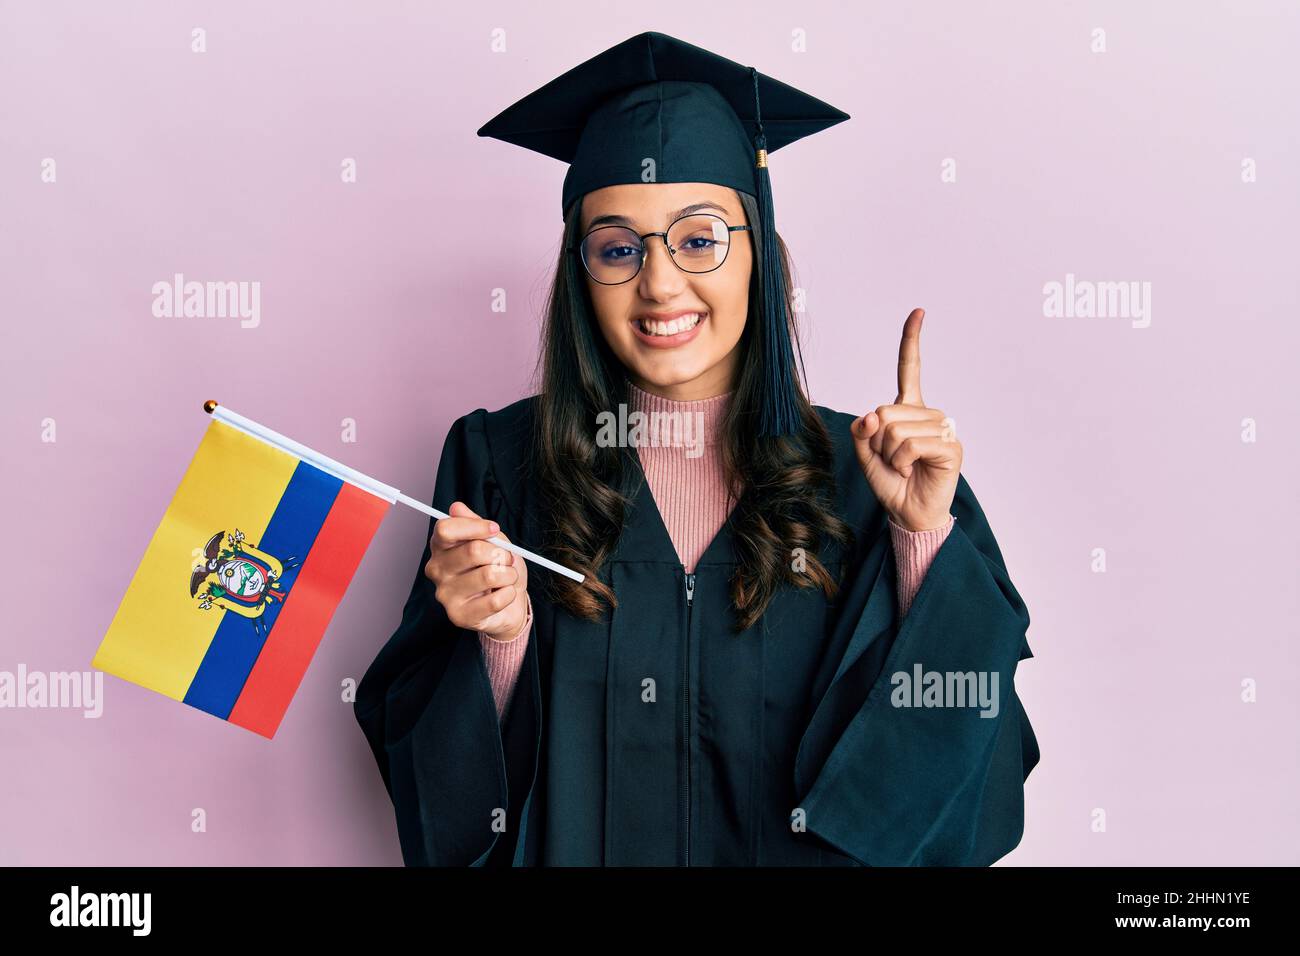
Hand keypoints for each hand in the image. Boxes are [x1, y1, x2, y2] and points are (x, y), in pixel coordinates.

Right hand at [424, 501, 528, 638]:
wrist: (509, 604)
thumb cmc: (497, 568)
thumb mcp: (492, 541)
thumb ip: (475, 524)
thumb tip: (456, 507)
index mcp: (441, 547)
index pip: (446, 529)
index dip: (476, 526)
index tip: (494, 530)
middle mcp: (437, 570)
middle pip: (473, 550)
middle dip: (501, 554)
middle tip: (506, 560)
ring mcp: (445, 595)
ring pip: (489, 574)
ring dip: (508, 575)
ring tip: (506, 578)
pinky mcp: (459, 616)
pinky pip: (495, 600)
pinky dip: (509, 594)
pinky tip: (503, 595)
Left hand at [851, 308, 961, 531]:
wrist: (909, 514)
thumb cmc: (892, 484)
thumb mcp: (866, 456)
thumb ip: (863, 432)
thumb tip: (871, 414)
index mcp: (909, 410)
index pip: (909, 370)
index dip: (911, 341)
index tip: (918, 312)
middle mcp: (928, 414)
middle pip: (886, 411)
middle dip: (876, 440)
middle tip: (890, 459)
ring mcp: (942, 428)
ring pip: (896, 429)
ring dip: (889, 454)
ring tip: (903, 467)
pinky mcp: (951, 446)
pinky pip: (911, 444)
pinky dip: (901, 461)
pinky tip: (914, 470)